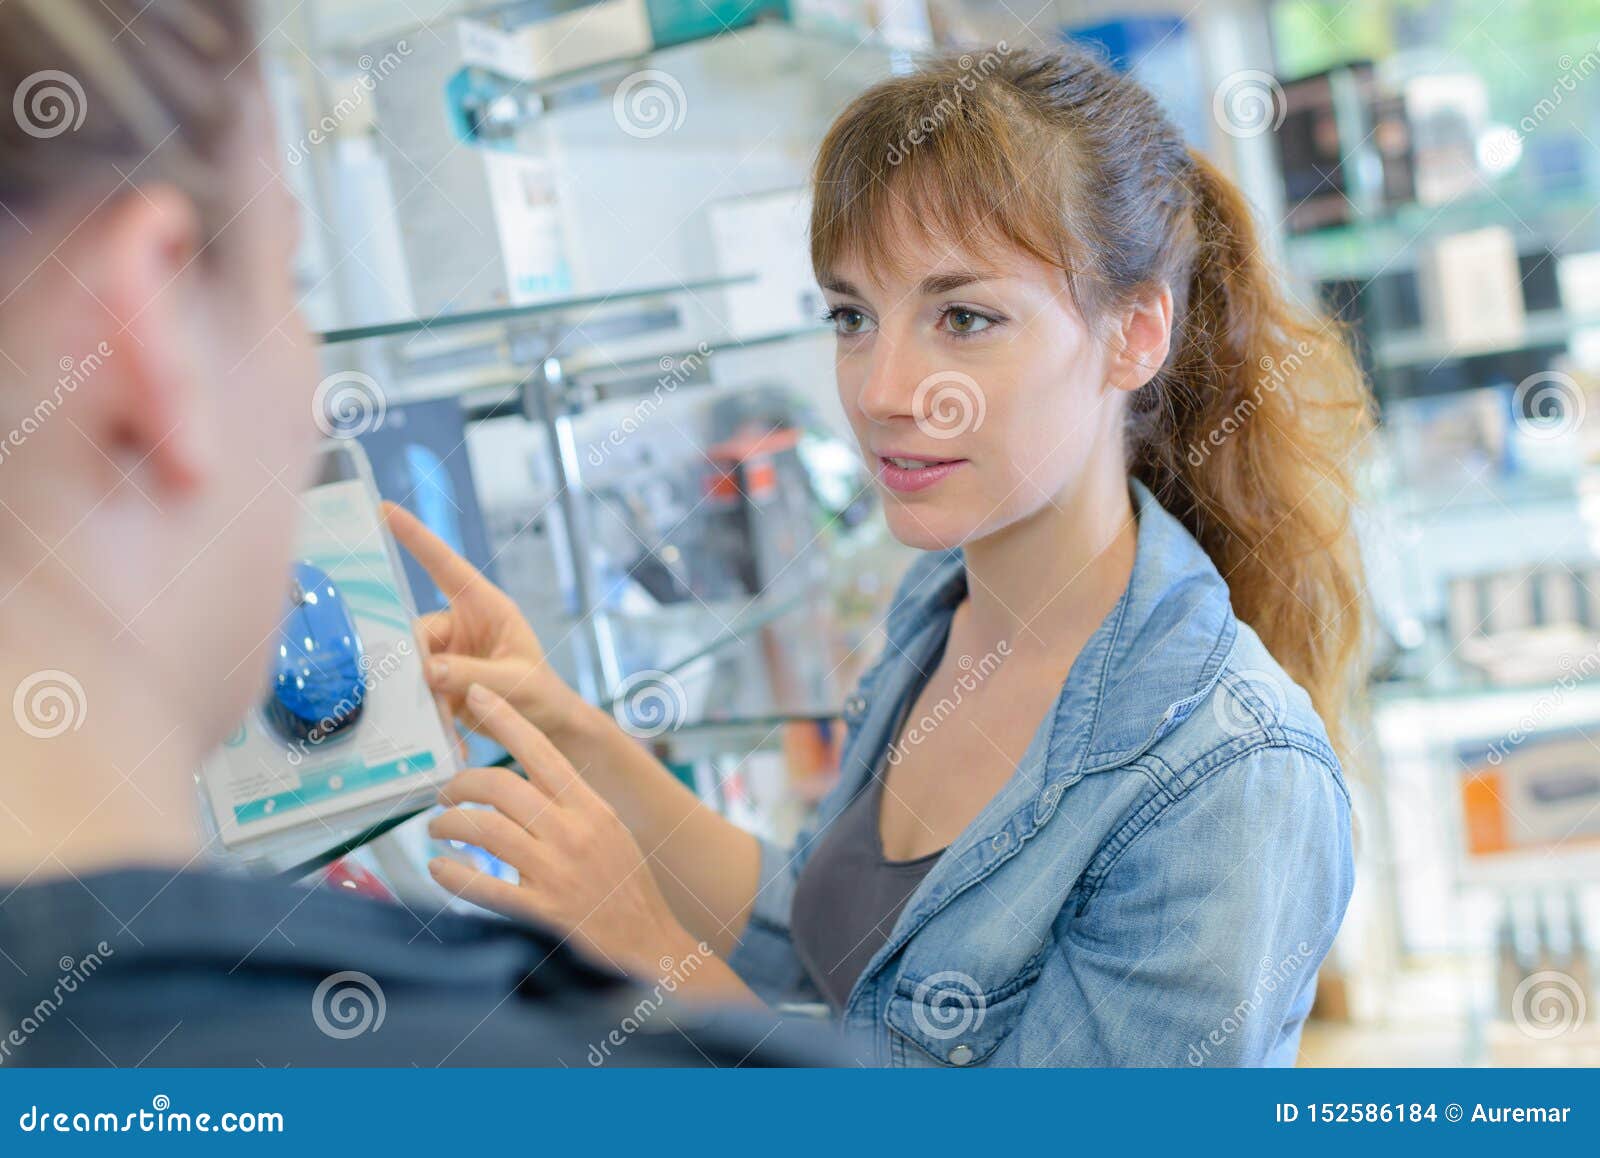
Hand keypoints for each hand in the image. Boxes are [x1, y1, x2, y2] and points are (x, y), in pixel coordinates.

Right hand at [382, 502, 594, 742]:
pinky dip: (429, 717)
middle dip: (416, 664)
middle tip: (427, 693)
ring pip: (412, 665)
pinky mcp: (439, 681)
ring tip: (446, 723)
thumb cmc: (540, 694)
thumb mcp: (513, 682)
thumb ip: (472, 674)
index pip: (446, 566)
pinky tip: (449, 741)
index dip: (415, 537)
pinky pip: (418, 692)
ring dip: (423, 697)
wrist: (546, 727)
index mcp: (485, 607)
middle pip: (417, 631)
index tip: (384, 508)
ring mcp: (448, 652)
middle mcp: (461, 624)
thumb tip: (427, 669)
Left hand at [428, 684, 694, 978]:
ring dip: (450, 824)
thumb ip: (573, 805)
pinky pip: (482, 886)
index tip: (476, 695)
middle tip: (445, 793)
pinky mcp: (542, 913)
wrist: (651, 948)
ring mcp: (557, 873)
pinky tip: (438, 868)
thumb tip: (531, 778)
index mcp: (592, 809)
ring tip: (438, 829)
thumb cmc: (627, 890)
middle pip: (502, 786)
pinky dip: (451, 874)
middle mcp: (574, 833)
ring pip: (485, 829)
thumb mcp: (610, 833)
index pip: (542, 751)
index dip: (505, 719)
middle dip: (462, 783)